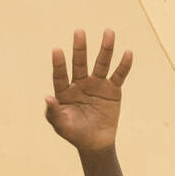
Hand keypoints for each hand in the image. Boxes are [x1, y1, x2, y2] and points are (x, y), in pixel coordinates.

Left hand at [45, 28, 132, 152]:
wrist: (95, 143)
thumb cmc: (75, 134)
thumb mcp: (62, 126)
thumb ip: (53, 113)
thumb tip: (47, 98)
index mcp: (64, 91)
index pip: (60, 75)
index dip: (58, 64)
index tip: (56, 50)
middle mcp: (80, 84)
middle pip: (79, 63)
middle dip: (80, 48)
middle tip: (79, 32)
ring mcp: (97, 85)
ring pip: (101, 64)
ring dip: (105, 49)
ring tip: (109, 32)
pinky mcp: (113, 90)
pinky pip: (118, 75)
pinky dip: (124, 65)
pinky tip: (127, 53)